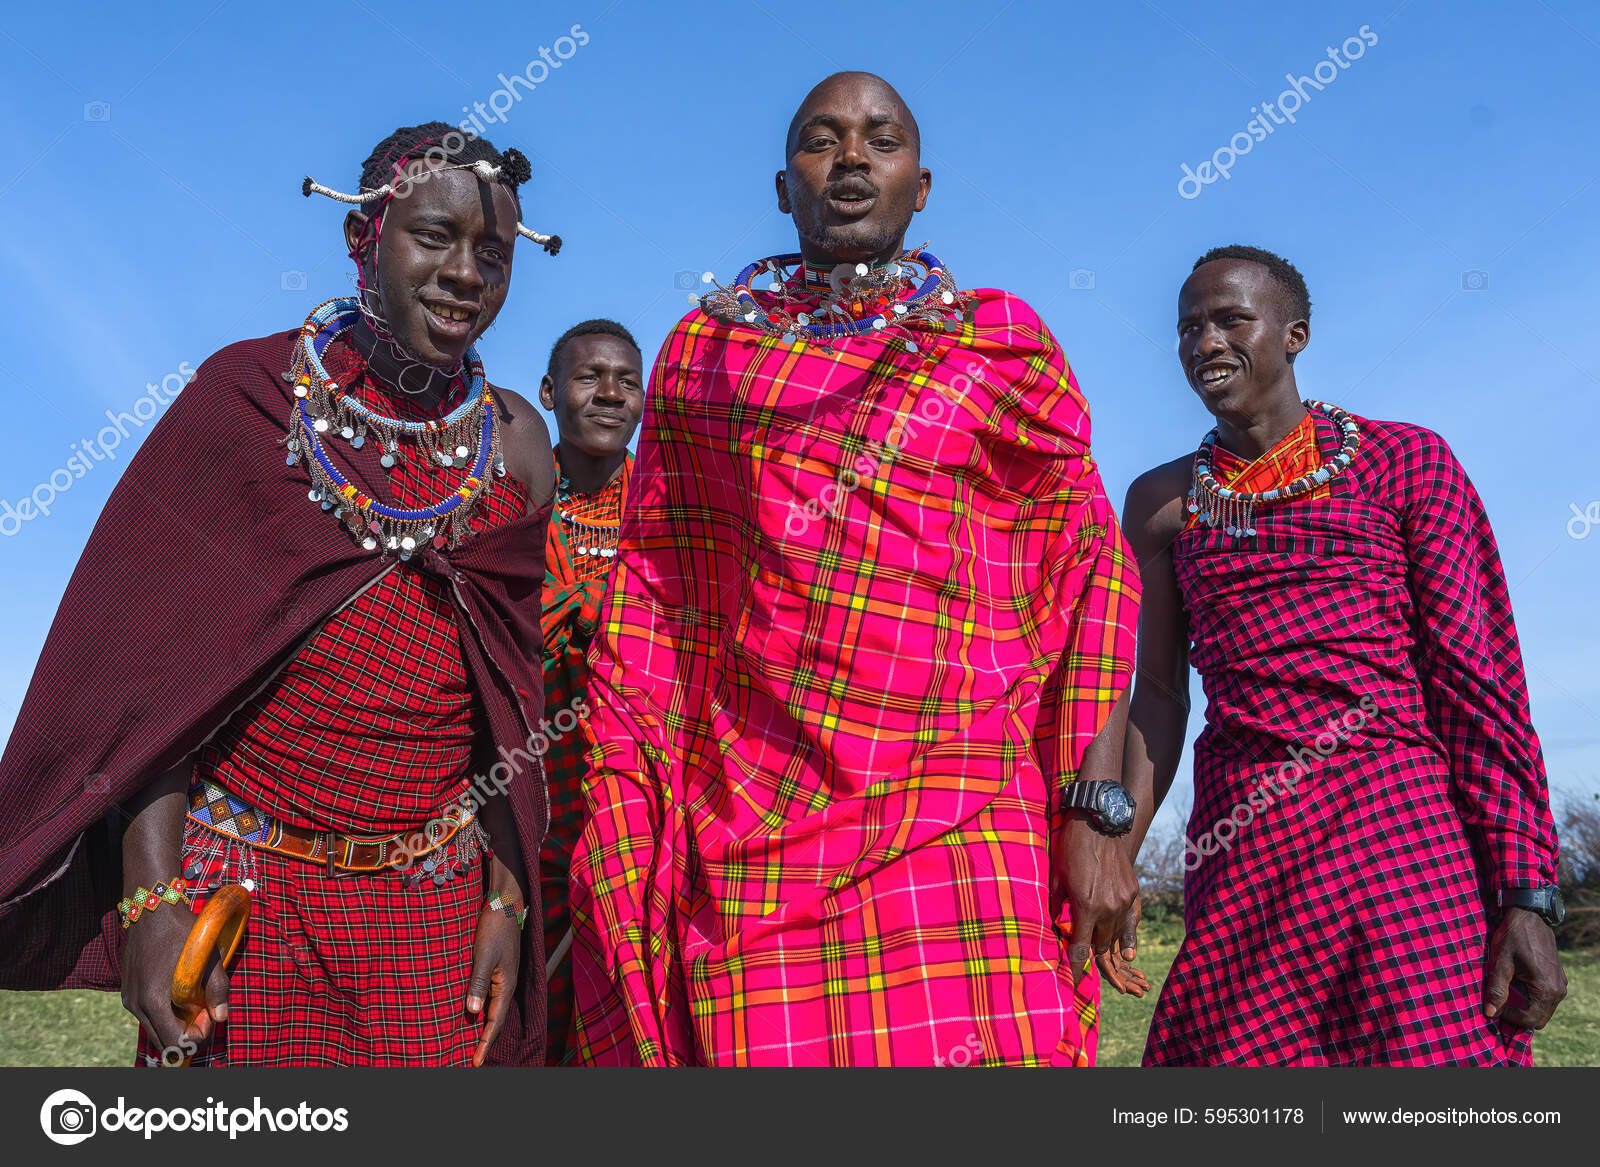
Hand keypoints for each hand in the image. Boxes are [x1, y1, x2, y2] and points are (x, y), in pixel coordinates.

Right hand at [121, 905, 227, 1063]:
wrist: (152, 909)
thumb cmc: (183, 932)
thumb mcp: (208, 958)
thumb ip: (217, 989)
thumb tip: (222, 1017)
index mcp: (154, 1001)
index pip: (173, 1042)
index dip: (196, 1037)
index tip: (209, 1018)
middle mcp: (136, 1005)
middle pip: (162, 1041)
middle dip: (186, 1034)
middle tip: (204, 1013)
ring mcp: (129, 998)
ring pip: (153, 1028)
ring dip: (174, 1023)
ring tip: (193, 1001)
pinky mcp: (127, 991)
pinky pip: (146, 1014)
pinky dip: (163, 1012)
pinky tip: (177, 992)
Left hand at [465, 898, 521, 1065]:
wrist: (505, 904)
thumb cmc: (494, 928)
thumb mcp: (483, 955)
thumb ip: (478, 983)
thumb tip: (472, 1012)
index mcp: (505, 985)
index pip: (494, 1022)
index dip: (484, 1044)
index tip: (475, 1063)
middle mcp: (506, 985)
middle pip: (496, 1020)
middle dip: (485, 1041)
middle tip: (474, 1059)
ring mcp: (503, 977)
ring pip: (493, 1009)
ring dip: (484, 1027)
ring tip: (472, 1043)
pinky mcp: (498, 969)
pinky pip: (490, 997)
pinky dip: (482, 1010)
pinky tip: (473, 1012)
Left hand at [1052, 814, 1147, 997]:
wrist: (1098, 823)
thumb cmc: (1071, 848)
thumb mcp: (1057, 877)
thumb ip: (1056, 904)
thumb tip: (1054, 923)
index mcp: (1086, 906)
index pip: (1081, 947)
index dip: (1076, 966)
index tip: (1073, 979)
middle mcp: (1108, 908)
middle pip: (1100, 944)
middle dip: (1090, 953)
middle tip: (1082, 958)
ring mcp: (1123, 901)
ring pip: (1115, 934)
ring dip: (1106, 942)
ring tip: (1099, 950)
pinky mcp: (1133, 892)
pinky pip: (1130, 920)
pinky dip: (1126, 934)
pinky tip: (1127, 947)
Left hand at [1483, 907, 1565, 1028]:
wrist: (1530, 916)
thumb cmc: (1513, 937)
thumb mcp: (1500, 963)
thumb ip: (1497, 989)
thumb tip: (1490, 1013)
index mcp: (1547, 989)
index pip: (1530, 1020)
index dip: (1510, 1017)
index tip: (1495, 1006)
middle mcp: (1559, 990)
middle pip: (1539, 1018)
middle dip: (1518, 1014)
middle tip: (1499, 1001)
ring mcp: (1560, 984)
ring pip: (1542, 1008)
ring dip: (1525, 1006)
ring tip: (1506, 990)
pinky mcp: (1558, 977)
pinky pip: (1545, 997)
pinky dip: (1531, 997)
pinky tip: (1516, 983)